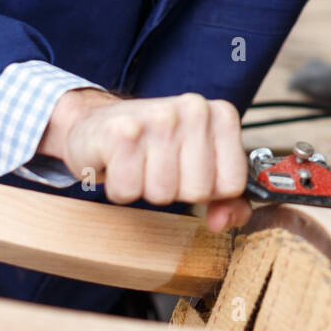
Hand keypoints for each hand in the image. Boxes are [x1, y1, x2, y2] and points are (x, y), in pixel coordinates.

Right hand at [39, 89, 251, 230]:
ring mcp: (160, 117)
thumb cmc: (155, 148)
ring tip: (138, 164)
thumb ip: (227, 200)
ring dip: (145, 189)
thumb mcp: (200, 168)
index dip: (208, 191)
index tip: (188, 171)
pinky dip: (120, 188)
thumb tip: (222, 222)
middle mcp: (195, 109)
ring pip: (163, 193)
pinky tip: (118, 164)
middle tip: (158, 167)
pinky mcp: (122, 131)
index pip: (232, 184)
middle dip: (175, 191)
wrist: (97, 124)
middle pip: (198, 191)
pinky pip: (128, 191)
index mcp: (222, 115)